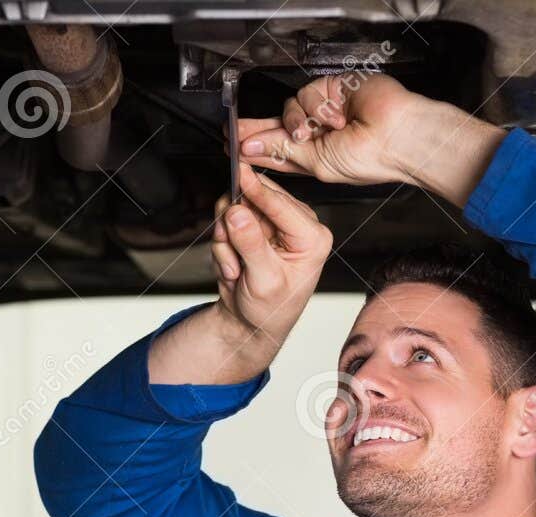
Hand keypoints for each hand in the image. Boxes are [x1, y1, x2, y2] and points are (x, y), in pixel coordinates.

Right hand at [209, 163, 331, 361]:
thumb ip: (251, 245)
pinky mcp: (255, 226)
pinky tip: (235, 266)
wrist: (254, 323)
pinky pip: (227, 220)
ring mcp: (273, 224)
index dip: (257, 189)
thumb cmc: (271, 309)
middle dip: (235, 226)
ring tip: (236, 267)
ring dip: (227, 239)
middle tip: (232, 253)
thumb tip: (237, 212)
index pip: (281, 204)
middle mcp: (296, 225)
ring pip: (236, 208)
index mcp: (312, 237)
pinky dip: (223, 244)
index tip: (239, 173)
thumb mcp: (264, 281)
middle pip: (256, 199)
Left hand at [238, 74, 504, 206]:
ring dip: (300, 120)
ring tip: (319, 130)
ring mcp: (324, 110)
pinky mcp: (332, 89)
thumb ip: (282, 151)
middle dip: (256, 128)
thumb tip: (250, 146)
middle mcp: (317, 133)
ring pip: (291, 107)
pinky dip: (321, 105)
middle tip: (232, 131)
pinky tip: (338, 115)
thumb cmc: (369, 158)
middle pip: (277, 125)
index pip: (276, 151)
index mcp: (313, 156)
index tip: (232, 148)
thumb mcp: (316, 162)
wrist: (397, 136)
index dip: (254, 148)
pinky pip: (310, 92)